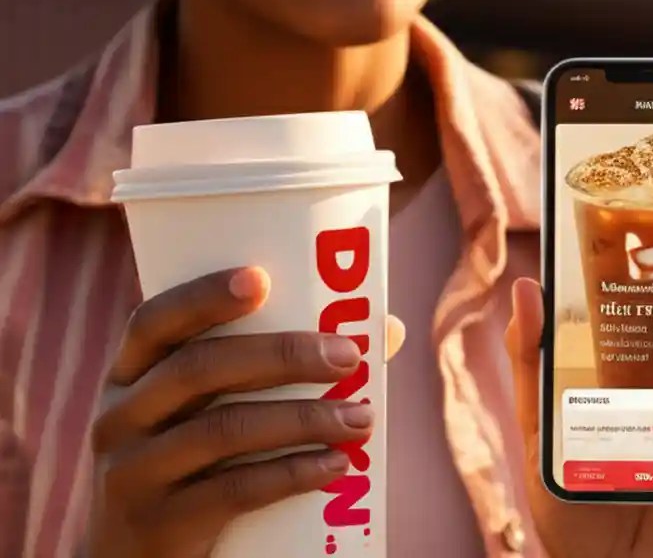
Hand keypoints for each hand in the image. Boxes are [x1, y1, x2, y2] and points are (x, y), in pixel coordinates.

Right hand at [86, 267, 405, 557]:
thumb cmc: (195, 464)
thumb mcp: (208, 413)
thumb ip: (277, 369)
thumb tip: (386, 329)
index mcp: (130, 375)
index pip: (154, 320)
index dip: (202, 296)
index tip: (261, 278)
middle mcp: (119, 416)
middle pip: (199, 368)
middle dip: (282, 355)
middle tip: (348, 356)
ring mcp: (131, 471)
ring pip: (223, 429)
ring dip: (302, 418)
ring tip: (361, 419)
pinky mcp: (158, 522)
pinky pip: (233, 490)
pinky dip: (292, 473)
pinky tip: (336, 465)